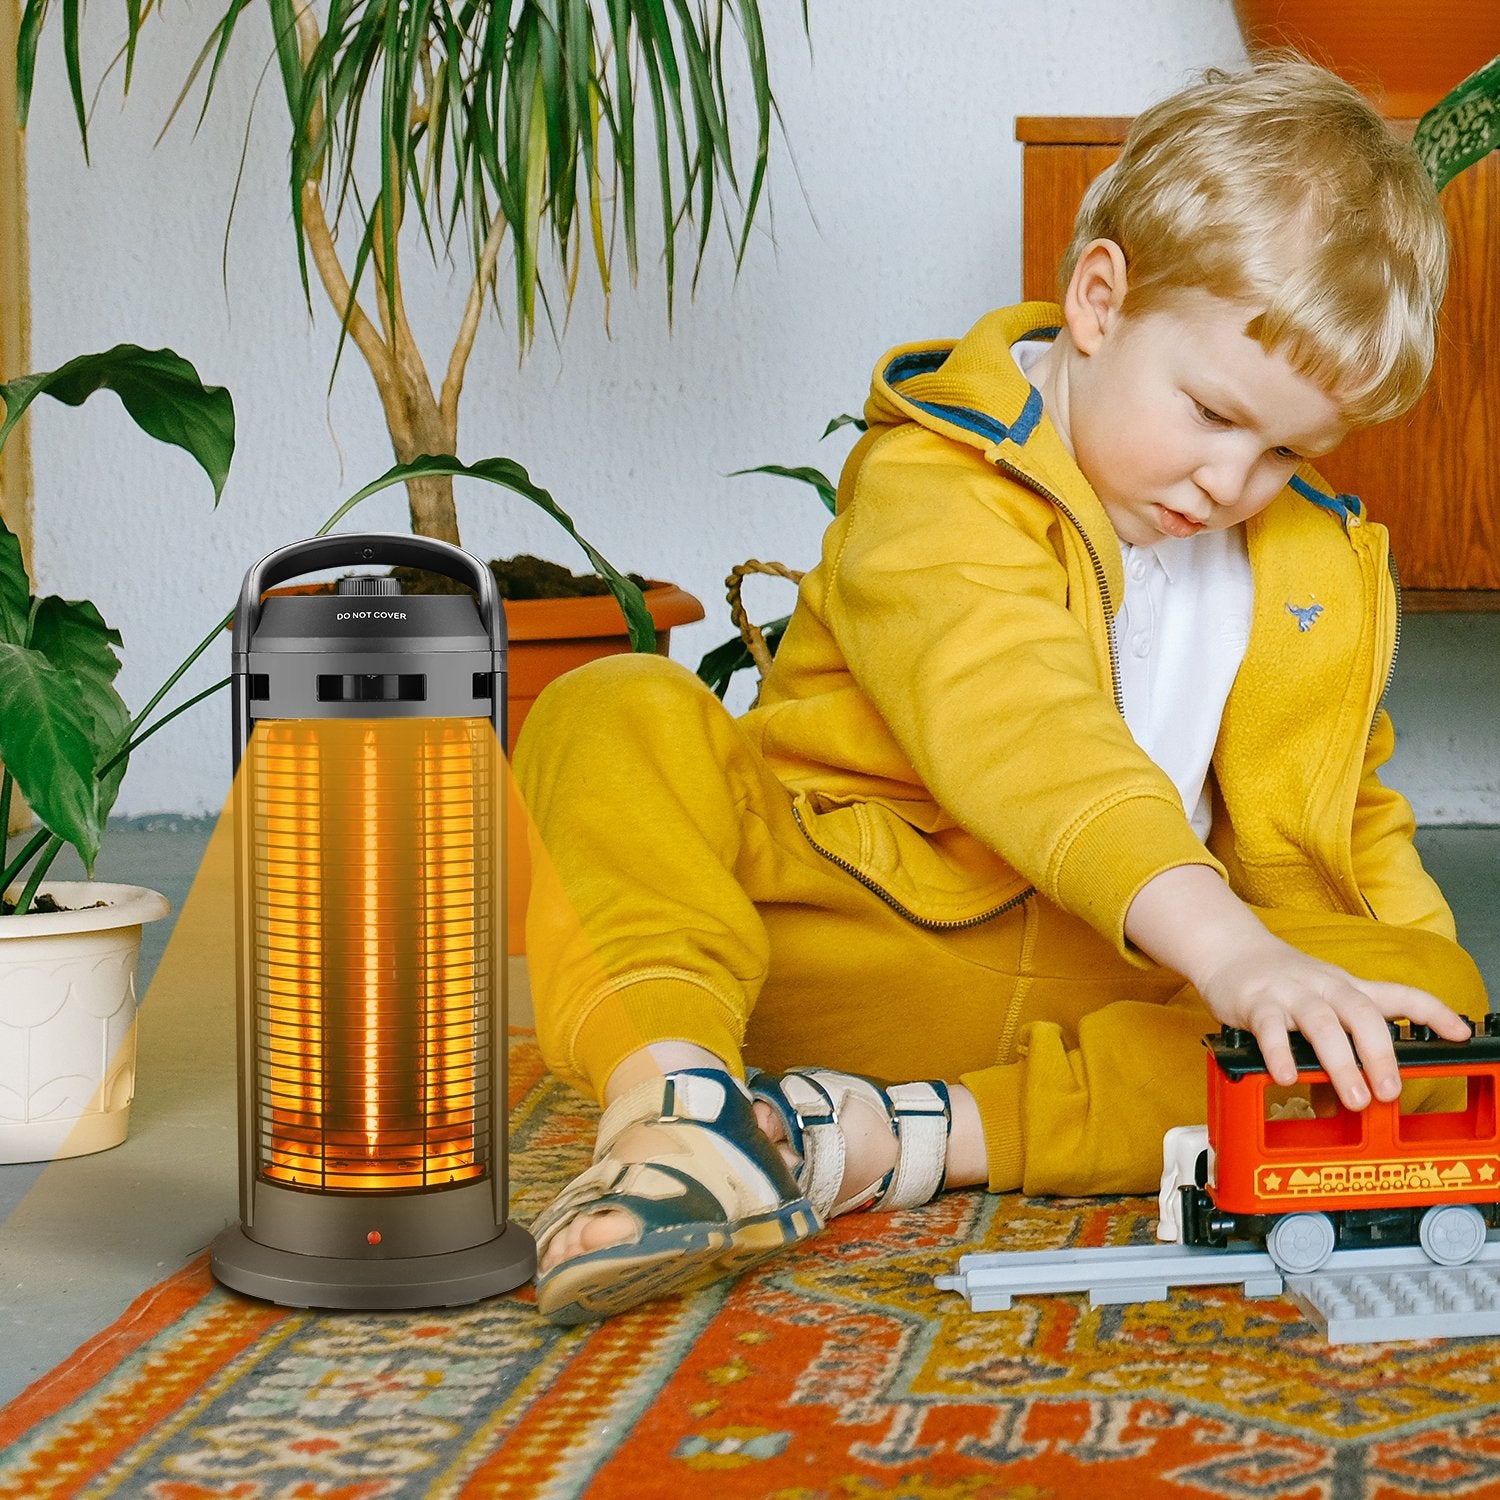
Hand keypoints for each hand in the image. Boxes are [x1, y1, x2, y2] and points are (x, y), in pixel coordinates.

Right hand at [1194, 941, 1468, 1108]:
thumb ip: (1334, 1051)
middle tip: (1390, 1092)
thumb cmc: (1277, 981)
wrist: (1227, 948)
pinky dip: (1281, 1053)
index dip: (1432, 1011)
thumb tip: (1344, 1099)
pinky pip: (1271, 1028)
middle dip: (1381, 1055)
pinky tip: (1287, 1076)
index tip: (1459, 1033)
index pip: (1399, 994)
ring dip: (1342, 1062)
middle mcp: (1324, 988)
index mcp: (1346, 988)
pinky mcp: (1256, 1002)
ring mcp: (1290, 993)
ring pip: (1322, 1023)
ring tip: (1355, 1097)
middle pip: (1362, 1014)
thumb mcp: (1316, 1006)